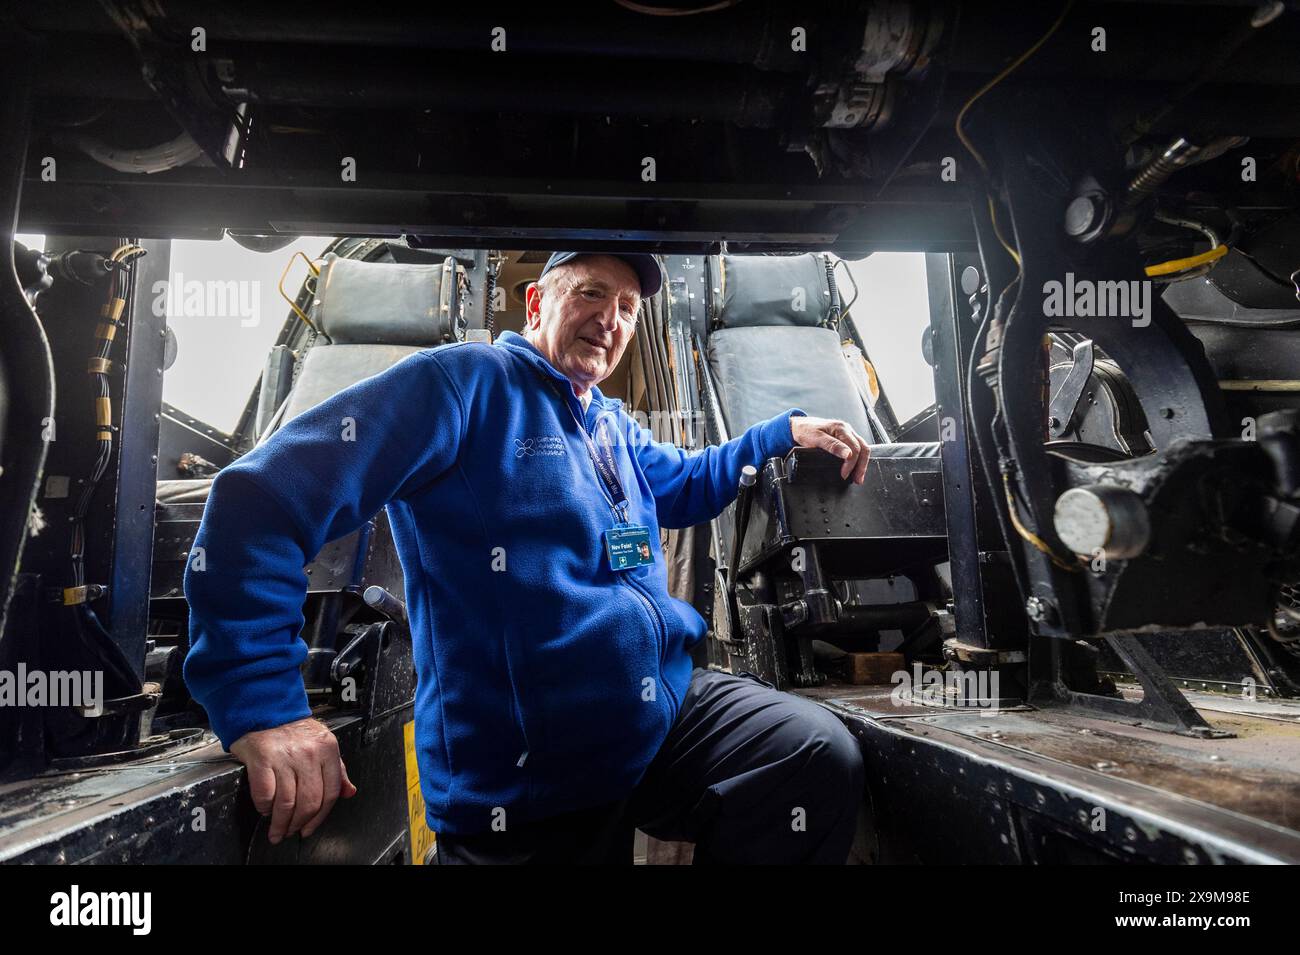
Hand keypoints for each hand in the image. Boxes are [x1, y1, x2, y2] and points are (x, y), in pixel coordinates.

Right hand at [229, 716, 357, 843]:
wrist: (265, 710)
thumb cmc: (293, 730)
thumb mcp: (323, 745)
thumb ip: (337, 770)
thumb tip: (350, 792)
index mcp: (328, 750)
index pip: (331, 792)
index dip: (320, 817)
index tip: (309, 829)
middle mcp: (309, 753)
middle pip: (309, 801)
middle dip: (299, 824)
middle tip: (291, 832)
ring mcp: (285, 756)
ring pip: (287, 802)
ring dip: (280, 822)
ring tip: (277, 829)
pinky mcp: (262, 758)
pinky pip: (265, 793)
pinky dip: (264, 807)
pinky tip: (265, 809)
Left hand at [790, 415, 870, 483]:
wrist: (798, 426)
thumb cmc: (805, 431)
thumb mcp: (816, 439)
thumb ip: (832, 445)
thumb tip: (848, 454)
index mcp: (841, 428)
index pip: (854, 448)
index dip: (851, 464)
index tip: (845, 474)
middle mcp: (846, 429)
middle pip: (862, 448)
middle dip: (861, 466)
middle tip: (857, 479)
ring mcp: (847, 433)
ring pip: (862, 448)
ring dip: (862, 463)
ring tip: (858, 476)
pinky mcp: (845, 437)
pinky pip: (857, 448)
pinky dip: (858, 459)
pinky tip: (855, 467)